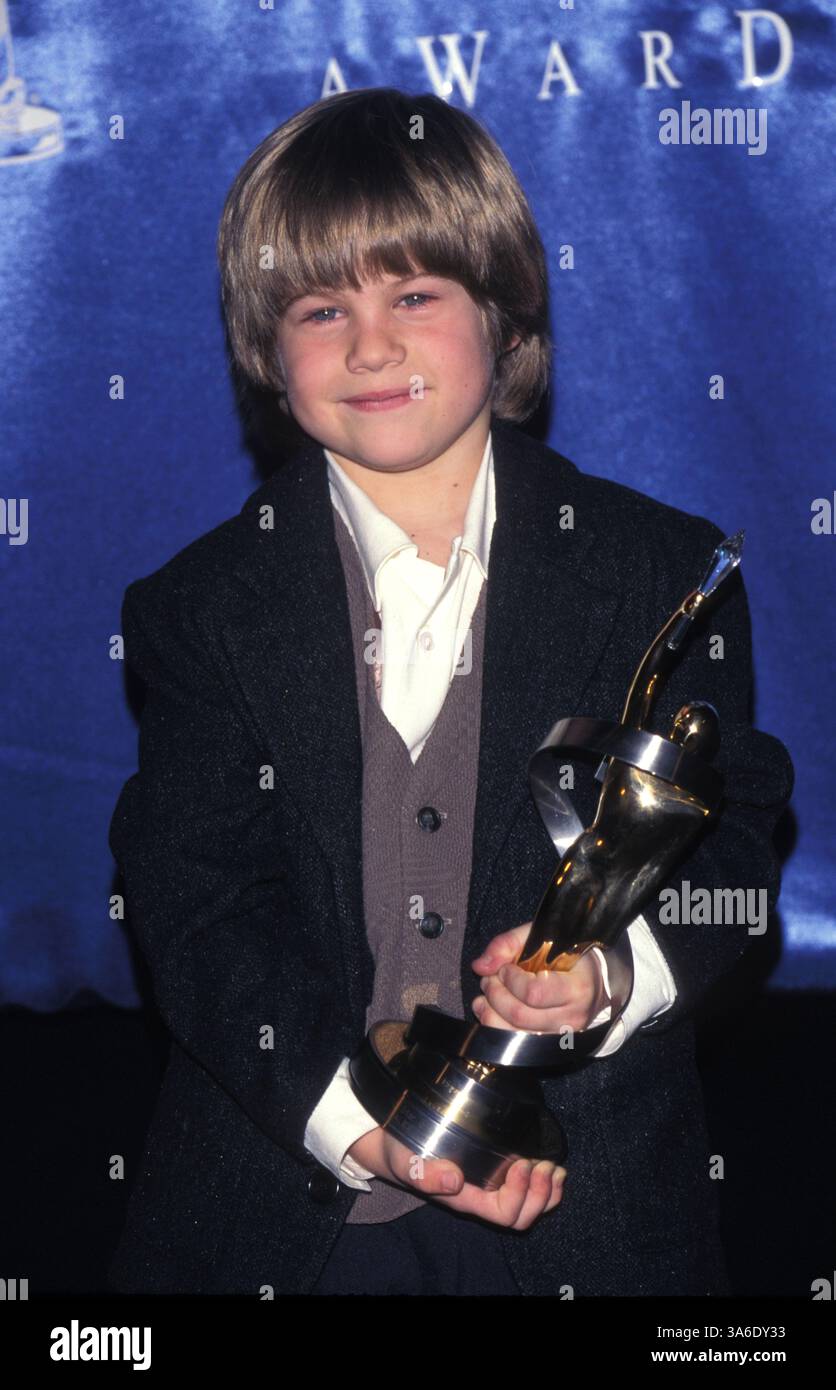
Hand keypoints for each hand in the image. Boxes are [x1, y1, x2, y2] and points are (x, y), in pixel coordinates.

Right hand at [347, 1126, 565, 1229]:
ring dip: (549, 1190)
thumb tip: (453, 1180)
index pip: (503, 1213)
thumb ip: (423, 1173)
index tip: (521, 1163)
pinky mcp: (496, 1171)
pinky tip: (551, 1164)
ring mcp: (491, 1187)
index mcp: (466, 1199)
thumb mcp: (406, 1161)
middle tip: (545, 1165)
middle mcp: (482, 1197)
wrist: (397, 1145)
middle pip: (522, 1216)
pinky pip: (529, 1189)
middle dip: (540, 1194)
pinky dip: (546, 1181)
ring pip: (530, 1207)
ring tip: (554, 1167)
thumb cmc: (403, 1154)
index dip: (519, 1194)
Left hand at [470, 922, 608, 1033]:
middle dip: (495, 994)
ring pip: (512, 1036)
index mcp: (577, 988)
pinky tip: (488, 1010)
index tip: (506, 968)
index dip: (511, 980)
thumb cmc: (567, 958)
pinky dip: (493, 1027)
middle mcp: (571, 1018)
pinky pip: (512, 1045)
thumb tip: (481, 965)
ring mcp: (560, 1038)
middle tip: (490, 978)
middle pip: (520, 1015)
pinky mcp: (547, 1048)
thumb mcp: (542, 938)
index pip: (534, 993)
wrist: (595, 984)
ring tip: (488, 993)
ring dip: (489, 1012)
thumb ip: (509, 943)